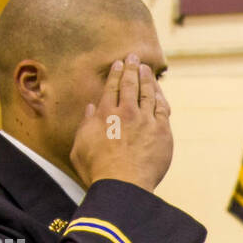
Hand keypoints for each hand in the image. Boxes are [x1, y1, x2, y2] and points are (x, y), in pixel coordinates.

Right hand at [70, 53, 173, 191]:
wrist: (123, 184)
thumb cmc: (98, 171)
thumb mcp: (80, 147)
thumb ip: (85, 125)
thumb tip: (90, 108)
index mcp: (105, 114)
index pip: (112, 87)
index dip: (116, 73)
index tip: (119, 64)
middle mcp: (126, 112)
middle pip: (131, 84)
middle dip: (132, 68)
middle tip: (134, 58)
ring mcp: (146, 121)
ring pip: (148, 93)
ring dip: (148, 78)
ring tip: (147, 69)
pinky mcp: (162, 132)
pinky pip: (162, 108)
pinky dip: (160, 96)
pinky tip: (159, 92)